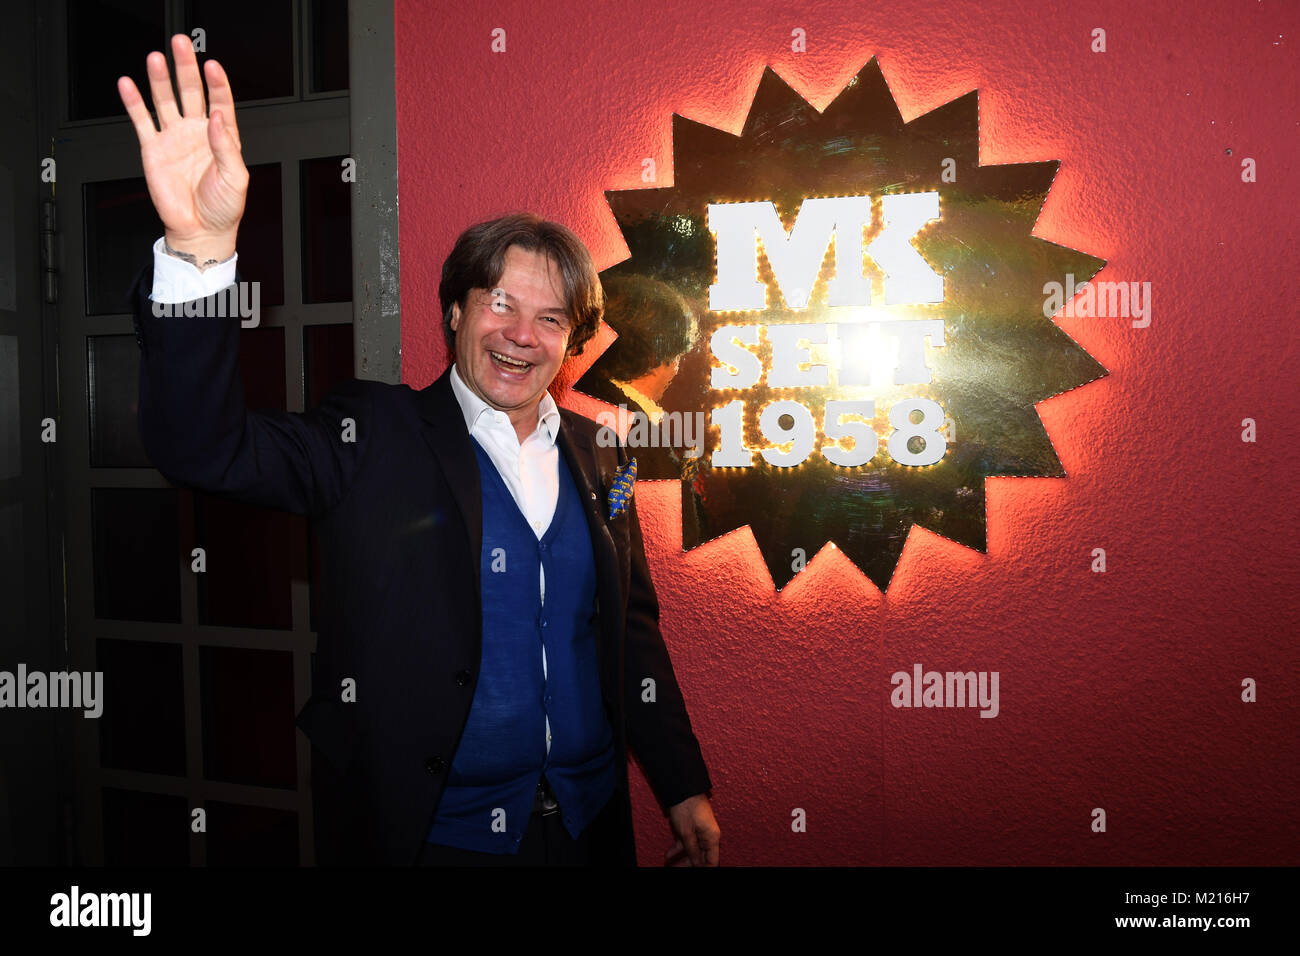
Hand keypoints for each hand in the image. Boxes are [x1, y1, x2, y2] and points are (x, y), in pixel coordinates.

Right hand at [117, 34, 247, 265]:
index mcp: (222, 136)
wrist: (200, 230)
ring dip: (160, 79)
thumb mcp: (236, 178)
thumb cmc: (224, 207)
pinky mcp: (154, 149)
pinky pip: (142, 120)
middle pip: (191, 92)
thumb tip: (217, 118)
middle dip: (186, 68)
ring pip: (165, 100)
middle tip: (181, 44)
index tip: (212, 66)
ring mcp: (174, 138)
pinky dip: (134, 103)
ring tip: (156, 58)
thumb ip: (226, 147)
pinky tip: (128, 84)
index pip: (220, 101)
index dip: (217, 83)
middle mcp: (197, 132)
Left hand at [665, 793, 719, 865]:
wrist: (682, 788)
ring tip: (671, 864)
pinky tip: (668, 854)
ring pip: (693, 850)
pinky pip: (687, 841)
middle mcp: (708, 835)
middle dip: (690, 865)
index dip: (703, 868)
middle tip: (678, 869)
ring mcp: (701, 831)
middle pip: (702, 857)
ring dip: (682, 858)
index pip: (712, 861)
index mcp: (712, 837)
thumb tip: (696, 863)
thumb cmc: (687, 806)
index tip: (693, 871)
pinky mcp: (693, 827)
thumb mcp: (686, 833)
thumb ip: (692, 850)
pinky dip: (678, 848)